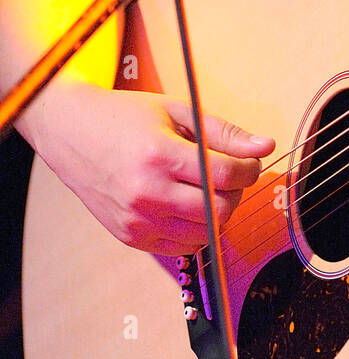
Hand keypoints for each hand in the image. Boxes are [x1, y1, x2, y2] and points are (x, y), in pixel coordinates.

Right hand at [32, 80, 274, 253]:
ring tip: (204, 186)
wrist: (70, 132)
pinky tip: (186, 204)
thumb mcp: (178, 111)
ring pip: (206, 233)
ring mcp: (137, 220)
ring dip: (217, 212)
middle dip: (236, 191)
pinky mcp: (130, 237)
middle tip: (228, 173)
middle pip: (221, 209)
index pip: (226, 175)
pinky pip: (183, 247)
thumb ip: (225, 133)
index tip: (250, 160)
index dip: (250, 168)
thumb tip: (267, 146)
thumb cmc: (125, 117)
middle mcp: (147, 194)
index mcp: (160, 156)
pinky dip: (195, 229)